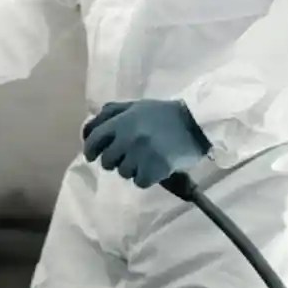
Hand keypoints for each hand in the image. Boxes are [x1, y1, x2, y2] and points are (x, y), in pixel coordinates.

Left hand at [81, 100, 210, 187]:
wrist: (198, 123)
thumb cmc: (165, 114)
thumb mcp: (137, 106)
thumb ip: (113, 113)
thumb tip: (90, 127)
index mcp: (122, 121)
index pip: (94, 139)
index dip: (90, 150)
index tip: (92, 156)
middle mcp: (128, 138)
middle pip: (107, 161)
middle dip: (114, 161)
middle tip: (128, 157)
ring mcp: (141, 154)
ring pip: (124, 173)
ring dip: (133, 169)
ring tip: (147, 159)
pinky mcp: (155, 169)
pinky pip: (139, 182)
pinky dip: (146, 178)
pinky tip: (156, 168)